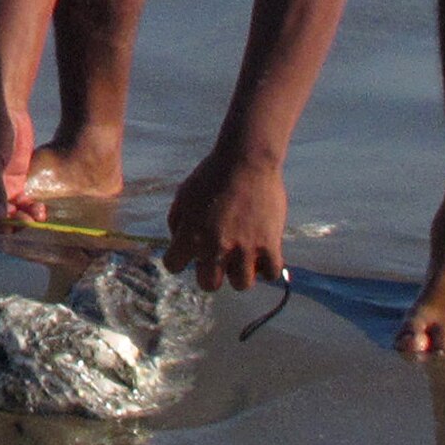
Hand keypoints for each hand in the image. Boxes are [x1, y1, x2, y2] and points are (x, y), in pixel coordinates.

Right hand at [0, 98, 44, 222]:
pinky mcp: (12, 181)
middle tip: (26, 221)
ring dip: (21, 218)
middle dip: (7, 224)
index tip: (6, 224)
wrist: (4, 108)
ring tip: (38, 215)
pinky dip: (29, 209)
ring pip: (7, 214)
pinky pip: (20, 204)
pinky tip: (41, 209)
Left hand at [164, 149, 287, 290]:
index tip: (188, 252)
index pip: (173, 266)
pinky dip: (267, 267)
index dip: (179, 259)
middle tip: (219, 258)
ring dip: (241, 273)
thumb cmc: (211, 175)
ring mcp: (244, 249)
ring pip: (241, 284)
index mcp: (189, 235)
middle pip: (209, 284)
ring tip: (243, 257)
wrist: (246, 160)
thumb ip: (177, 222)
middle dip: (211, 274)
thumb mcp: (183, 196)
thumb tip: (179, 242)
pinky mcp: (269, 245)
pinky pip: (271, 274)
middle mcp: (215, 247)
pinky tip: (263, 253)